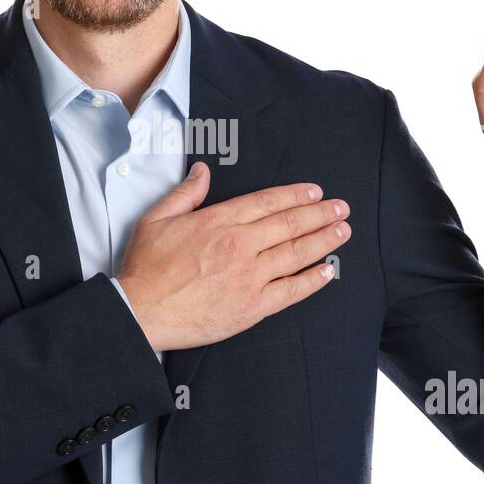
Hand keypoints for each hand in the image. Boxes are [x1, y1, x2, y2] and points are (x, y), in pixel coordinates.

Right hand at [117, 162, 351, 350]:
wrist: (140, 311)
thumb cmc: (146, 267)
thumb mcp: (156, 219)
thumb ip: (185, 194)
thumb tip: (202, 171)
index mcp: (219, 221)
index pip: (268, 202)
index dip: (296, 195)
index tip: (316, 192)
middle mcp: (240, 246)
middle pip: (290, 224)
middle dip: (320, 214)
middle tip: (342, 208)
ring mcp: (249, 277)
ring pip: (296, 254)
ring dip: (323, 240)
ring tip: (343, 231)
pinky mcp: (252, 306)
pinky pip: (290, 291)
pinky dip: (312, 280)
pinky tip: (327, 271)